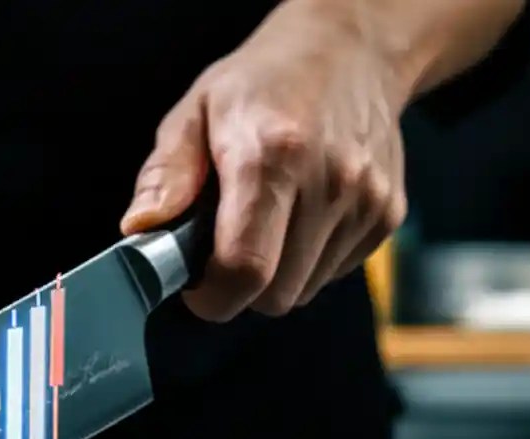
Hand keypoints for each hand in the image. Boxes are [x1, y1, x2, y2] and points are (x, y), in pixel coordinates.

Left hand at [121, 0, 409, 319]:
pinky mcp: (388, 213)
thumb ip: (167, 174)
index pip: (245, 269)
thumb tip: (141, 228)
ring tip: (265, 222)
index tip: (195, 286)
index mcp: (271, 156)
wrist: (349, 52)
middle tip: (223, 250)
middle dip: (241, 288)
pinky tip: (300, 216)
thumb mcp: (195, 112)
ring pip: (306, 290)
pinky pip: (335, 272)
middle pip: (277, 295)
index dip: (213, 296)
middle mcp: (328, 182)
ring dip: (278, 275)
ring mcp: (366, 200)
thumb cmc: (263, 83)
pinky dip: (310, 260)